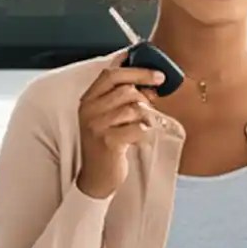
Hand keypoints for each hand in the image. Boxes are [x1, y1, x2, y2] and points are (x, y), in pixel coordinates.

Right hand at [76, 58, 163, 198]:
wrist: (96, 176)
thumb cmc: (107, 143)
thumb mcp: (107, 116)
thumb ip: (120, 96)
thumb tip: (150, 79)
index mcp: (88, 100)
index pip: (111, 75)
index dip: (137, 71)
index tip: (158, 75)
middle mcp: (89, 110)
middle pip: (126, 90)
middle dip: (144, 98)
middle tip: (150, 107)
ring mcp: (97, 126)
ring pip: (134, 108)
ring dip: (145, 117)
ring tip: (141, 126)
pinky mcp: (108, 141)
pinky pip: (138, 128)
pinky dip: (144, 132)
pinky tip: (138, 139)